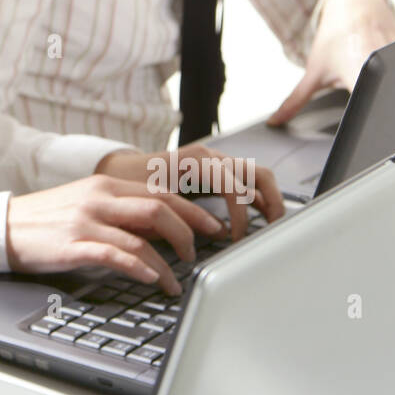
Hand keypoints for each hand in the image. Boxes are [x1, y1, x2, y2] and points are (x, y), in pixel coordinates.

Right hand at [6, 175, 229, 295]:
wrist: (6, 225)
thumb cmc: (48, 217)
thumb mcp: (88, 202)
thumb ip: (122, 210)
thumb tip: (163, 227)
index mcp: (105, 185)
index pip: (161, 193)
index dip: (192, 211)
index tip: (210, 227)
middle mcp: (99, 199)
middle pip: (159, 209)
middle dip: (188, 232)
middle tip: (199, 252)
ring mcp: (86, 222)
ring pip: (142, 238)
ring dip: (167, 264)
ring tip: (177, 280)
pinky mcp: (74, 245)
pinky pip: (117, 256)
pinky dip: (140, 269)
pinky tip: (151, 279)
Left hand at [96, 143, 284, 241]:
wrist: (122, 171)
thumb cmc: (134, 184)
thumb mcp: (157, 201)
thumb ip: (186, 214)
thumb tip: (219, 232)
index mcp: (197, 161)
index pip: (236, 187)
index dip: (241, 217)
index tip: (237, 239)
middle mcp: (211, 156)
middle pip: (259, 174)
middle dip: (272, 202)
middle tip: (273, 231)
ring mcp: (216, 160)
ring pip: (258, 175)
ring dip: (270, 200)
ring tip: (271, 227)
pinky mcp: (217, 170)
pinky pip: (247, 180)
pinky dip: (258, 197)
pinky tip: (258, 218)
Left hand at [268, 0, 394, 125]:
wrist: (355, 5)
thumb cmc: (335, 38)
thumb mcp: (314, 71)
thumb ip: (296, 100)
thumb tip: (276, 120)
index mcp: (358, 71)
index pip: (370, 104)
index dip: (371, 121)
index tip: (370, 135)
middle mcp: (384, 62)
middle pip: (389, 97)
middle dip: (384, 110)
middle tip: (376, 113)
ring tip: (387, 89)